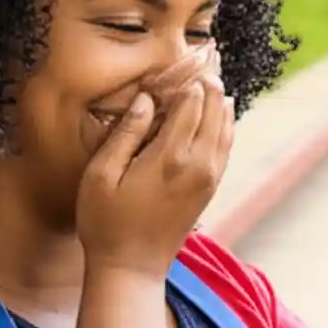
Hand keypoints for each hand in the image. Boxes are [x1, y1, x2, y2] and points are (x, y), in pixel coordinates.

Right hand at [76, 48, 234, 278]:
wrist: (132, 268)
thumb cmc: (105, 222)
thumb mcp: (100, 176)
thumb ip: (125, 134)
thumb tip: (146, 100)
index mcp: (169, 157)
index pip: (191, 103)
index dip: (188, 79)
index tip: (185, 59)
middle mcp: (197, 164)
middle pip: (215, 110)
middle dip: (210, 84)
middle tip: (204, 60)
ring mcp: (209, 178)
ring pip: (227, 127)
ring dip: (221, 102)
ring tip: (212, 80)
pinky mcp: (211, 188)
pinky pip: (226, 146)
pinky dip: (226, 125)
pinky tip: (219, 113)